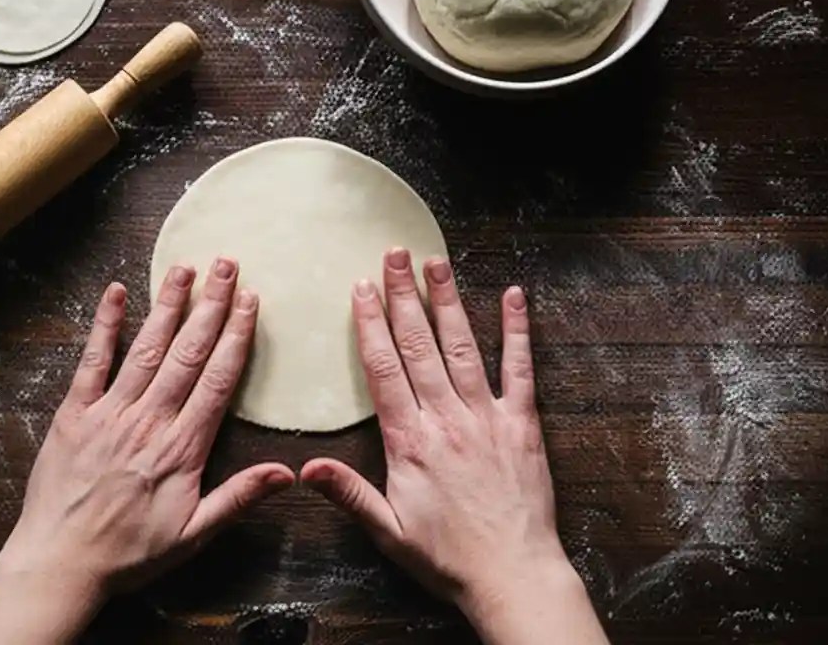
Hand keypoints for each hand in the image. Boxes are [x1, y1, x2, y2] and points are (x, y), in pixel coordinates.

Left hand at [0, 259, 293, 644]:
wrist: (60, 563)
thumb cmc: (129, 554)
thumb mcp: (194, 535)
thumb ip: (239, 497)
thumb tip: (287, 472)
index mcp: (181, 449)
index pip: (217, 381)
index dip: (236, 337)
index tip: (251, 301)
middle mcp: (148, 421)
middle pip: (187, 352)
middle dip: (210, 305)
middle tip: (227, 264)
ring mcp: (109, 413)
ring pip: (146, 348)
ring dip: (167, 304)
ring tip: (185, 267)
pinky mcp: (74, 414)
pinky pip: (92, 361)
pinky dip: (105, 324)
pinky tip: (117, 292)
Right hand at [301, 249, 605, 644]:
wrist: (512, 574)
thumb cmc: (446, 557)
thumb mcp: (387, 530)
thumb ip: (348, 492)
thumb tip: (305, 466)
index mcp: (410, 442)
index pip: (384, 370)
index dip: (371, 325)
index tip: (361, 288)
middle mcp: (446, 420)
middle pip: (419, 345)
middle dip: (403, 296)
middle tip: (393, 254)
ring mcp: (486, 417)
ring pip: (463, 347)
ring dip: (448, 301)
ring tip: (436, 261)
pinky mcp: (522, 424)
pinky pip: (519, 369)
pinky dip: (516, 331)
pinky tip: (513, 297)